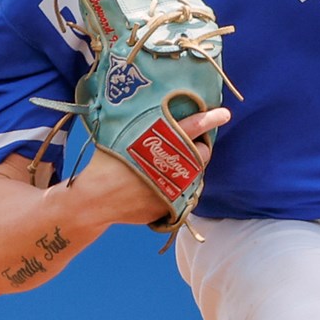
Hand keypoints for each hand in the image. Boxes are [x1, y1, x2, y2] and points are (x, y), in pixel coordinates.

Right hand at [74, 106, 231, 226]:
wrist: (95, 199)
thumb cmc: (106, 162)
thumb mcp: (122, 136)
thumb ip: (146, 127)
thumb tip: (158, 115)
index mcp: (159, 142)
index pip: (192, 126)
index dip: (209, 119)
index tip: (224, 114)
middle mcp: (171, 165)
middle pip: (201, 152)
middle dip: (201, 146)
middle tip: (195, 143)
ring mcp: (173, 187)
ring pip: (196, 173)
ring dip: (190, 166)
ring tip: (173, 163)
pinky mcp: (171, 206)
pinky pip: (184, 193)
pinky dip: (179, 186)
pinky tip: (163, 182)